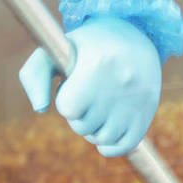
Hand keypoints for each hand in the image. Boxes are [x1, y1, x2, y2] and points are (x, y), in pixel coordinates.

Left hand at [19, 17, 161, 157]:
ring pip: (102, 139)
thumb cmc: (88, 47)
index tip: (73, 86)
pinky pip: (125, 145)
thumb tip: (40, 108)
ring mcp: (136, 100)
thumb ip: (35, 75)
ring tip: (97, 110)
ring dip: (93, 130)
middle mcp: (121, 84)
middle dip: (79, 115)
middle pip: (83, 126)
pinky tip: (106, 133)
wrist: (136, 36)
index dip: (66, 100)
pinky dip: (111, 146)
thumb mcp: (56, 50)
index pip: (69, 108)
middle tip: (87, 97)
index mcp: (97, 65)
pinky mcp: (147, 112)